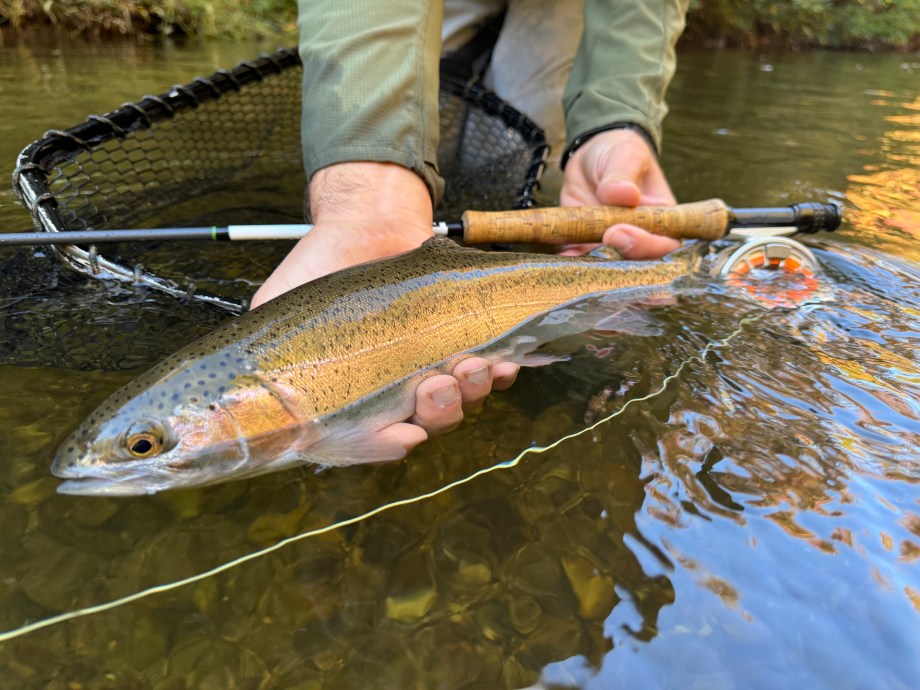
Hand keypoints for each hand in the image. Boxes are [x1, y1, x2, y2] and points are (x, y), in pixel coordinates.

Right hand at [250, 162, 518, 456]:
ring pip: (463, 402)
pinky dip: (501, 374)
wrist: (365, 218)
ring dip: (471, 392)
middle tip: (435, 386)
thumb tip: (263, 406)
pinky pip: (493, 373)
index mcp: (354, 392)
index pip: (374, 439)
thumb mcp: (279, 308)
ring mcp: (434, 365)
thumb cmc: (323, 264)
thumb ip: (267, 356)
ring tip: (469, 367)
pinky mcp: (467, 339)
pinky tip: (502, 362)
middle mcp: (396, 388)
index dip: (389, 445)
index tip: (404, 433)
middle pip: (427, 425)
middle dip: (438, 412)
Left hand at [559, 128, 679, 259]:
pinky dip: (571, 262)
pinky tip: (562, 256)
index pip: (665, 245)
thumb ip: (624, 175)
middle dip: (622, 260)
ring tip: (578, 252)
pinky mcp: (587, 247)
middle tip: (604, 237)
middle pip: (639, 265)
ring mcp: (612, 246)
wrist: (592, 158)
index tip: (621, 230)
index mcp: (662, 220)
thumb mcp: (625, 155)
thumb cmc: (620, 154)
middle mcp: (640, 239)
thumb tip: (625, 194)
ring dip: (595, 267)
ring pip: (609, 269)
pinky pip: (580, 262)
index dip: (647, 246)